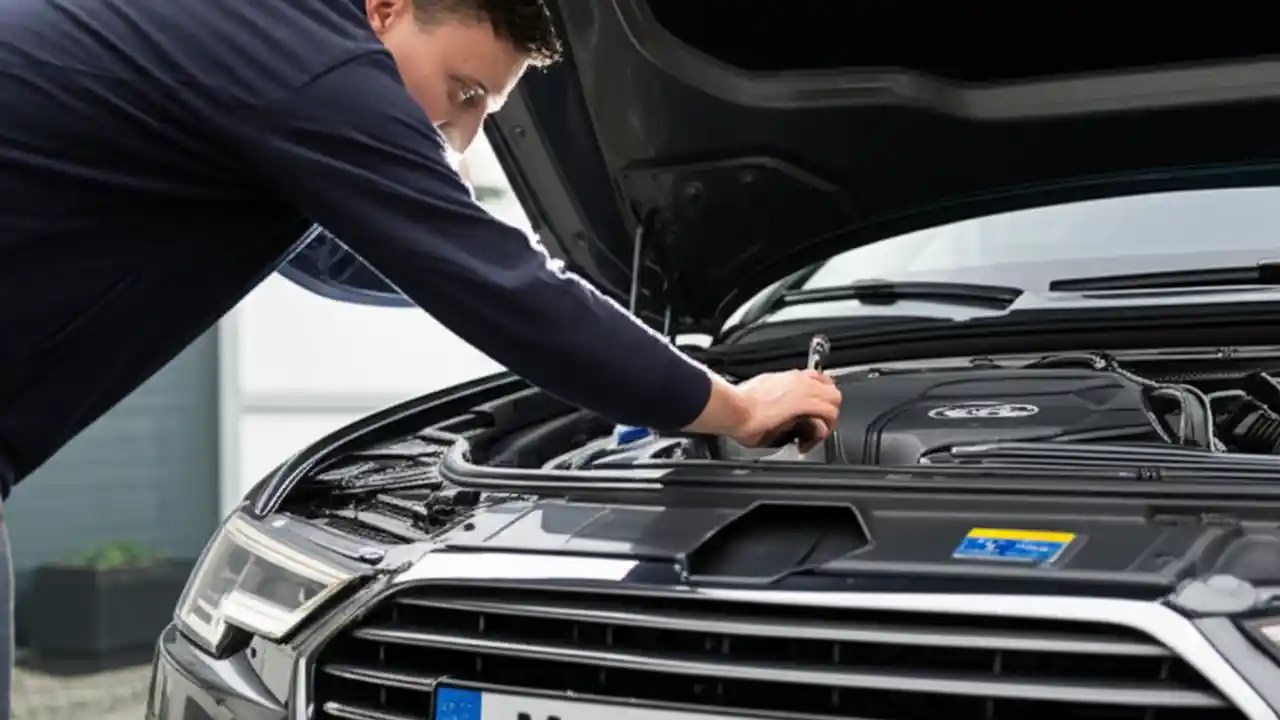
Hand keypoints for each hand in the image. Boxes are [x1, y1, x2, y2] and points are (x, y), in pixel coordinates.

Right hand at [686, 369, 841, 452]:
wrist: (735, 408)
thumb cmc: (739, 403)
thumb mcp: (760, 393)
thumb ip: (776, 397)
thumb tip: (780, 410)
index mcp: (789, 377)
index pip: (820, 379)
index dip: (821, 396)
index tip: (815, 410)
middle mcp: (800, 380)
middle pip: (832, 389)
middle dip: (828, 408)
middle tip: (816, 425)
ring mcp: (804, 390)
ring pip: (834, 400)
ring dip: (827, 419)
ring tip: (813, 435)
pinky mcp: (806, 404)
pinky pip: (829, 415)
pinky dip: (823, 430)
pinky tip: (808, 441)